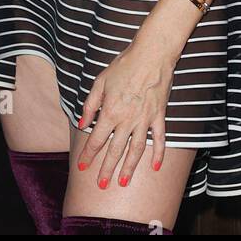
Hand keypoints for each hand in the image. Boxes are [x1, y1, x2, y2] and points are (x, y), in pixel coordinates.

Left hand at [76, 40, 175, 188]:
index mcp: (110, 112)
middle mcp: (127, 120)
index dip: (88, 155)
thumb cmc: (124, 65)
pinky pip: (159, 139)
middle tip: (102, 185)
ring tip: (123, 182)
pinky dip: (158, 154)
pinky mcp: (159, 115)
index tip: (82, 167)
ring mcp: (144, 119)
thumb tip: (81, 123)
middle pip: (115, 150)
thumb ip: (90, 105)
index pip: (96, 140)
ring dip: (129, 168)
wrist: (151, 55)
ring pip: (136, 150)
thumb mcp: (100, 82)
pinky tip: (154, 167)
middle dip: (107, 169)